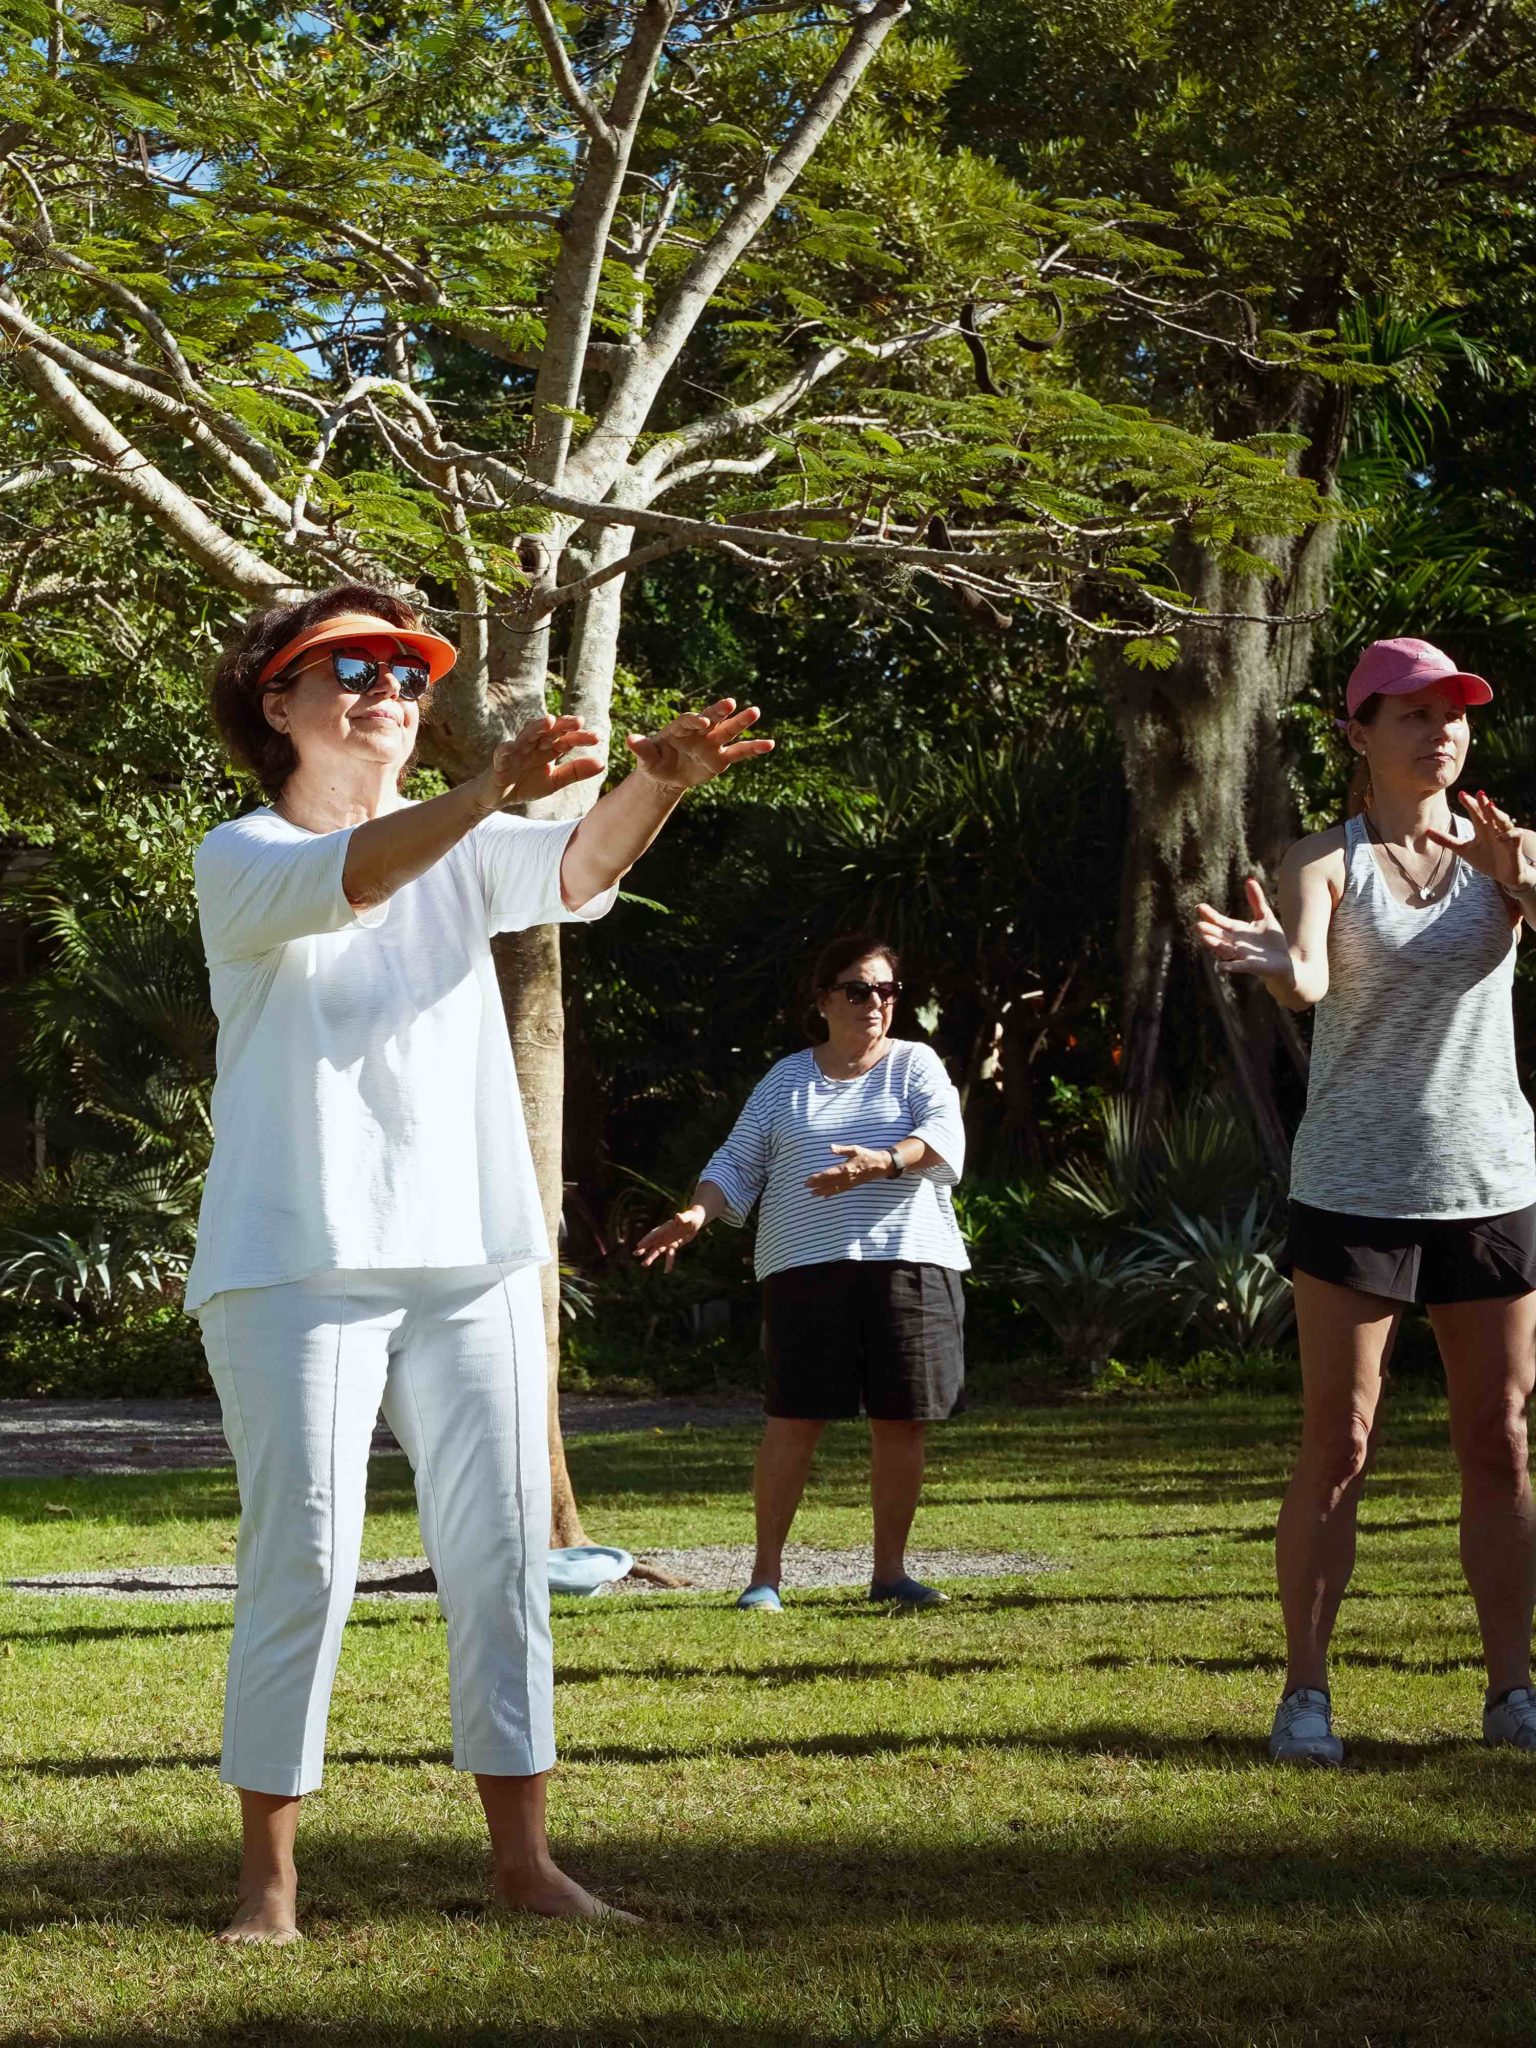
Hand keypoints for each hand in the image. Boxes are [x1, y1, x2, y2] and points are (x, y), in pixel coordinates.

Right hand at [475, 715, 604, 810]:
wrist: (499, 797)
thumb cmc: (526, 784)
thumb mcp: (554, 781)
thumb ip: (576, 772)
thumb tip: (603, 763)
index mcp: (548, 749)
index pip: (567, 739)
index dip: (581, 737)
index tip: (598, 738)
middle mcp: (534, 745)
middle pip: (549, 731)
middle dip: (563, 725)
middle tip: (578, 721)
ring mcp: (516, 751)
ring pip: (527, 735)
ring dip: (536, 727)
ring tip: (548, 721)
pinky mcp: (499, 761)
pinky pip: (501, 753)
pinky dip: (504, 749)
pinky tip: (508, 747)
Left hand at [626, 698, 773, 791]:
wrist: (666, 776)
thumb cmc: (654, 762)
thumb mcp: (645, 758)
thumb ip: (640, 748)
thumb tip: (629, 739)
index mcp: (680, 728)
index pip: (689, 721)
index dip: (695, 721)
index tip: (702, 723)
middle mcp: (700, 732)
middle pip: (712, 718)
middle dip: (720, 711)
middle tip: (730, 702)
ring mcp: (713, 744)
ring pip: (729, 731)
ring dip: (741, 722)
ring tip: (755, 711)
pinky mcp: (722, 759)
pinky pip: (740, 752)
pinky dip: (754, 748)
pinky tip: (770, 744)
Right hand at [633, 1206, 705, 1270]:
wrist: (696, 1220)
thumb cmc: (692, 1216)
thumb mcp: (689, 1216)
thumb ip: (683, 1218)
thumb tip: (677, 1216)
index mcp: (666, 1228)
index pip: (655, 1234)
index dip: (647, 1239)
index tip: (639, 1245)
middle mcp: (665, 1235)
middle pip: (653, 1242)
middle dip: (644, 1248)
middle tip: (635, 1254)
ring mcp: (668, 1241)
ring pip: (658, 1250)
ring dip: (651, 1257)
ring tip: (644, 1264)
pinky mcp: (674, 1245)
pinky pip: (670, 1255)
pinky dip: (668, 1263)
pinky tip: (666, 1271)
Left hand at [804, 1144, 892, 1197]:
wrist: (880, 1166)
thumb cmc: (867, 1156)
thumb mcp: (855, 1149)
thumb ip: (842, 1149)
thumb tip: (830, 1147)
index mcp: (846, 1168)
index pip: (828, 1174)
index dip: (817, 1178)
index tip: (808, 1180)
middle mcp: (846, 1178)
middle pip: (828, 1183)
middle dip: (817, 1185)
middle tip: (806, 1187)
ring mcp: (849, 1183)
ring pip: (833, 1189)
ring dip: (822, 1191)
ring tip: (812, 1194)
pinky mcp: (852, 1185)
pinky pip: (840, 1191)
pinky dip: (832, 1193)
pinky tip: (825, 1196)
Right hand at [1193, 878, 1292, 982]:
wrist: (1284, 960)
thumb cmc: (1272, 940)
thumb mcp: (1264, 916)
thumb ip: (1256, 900)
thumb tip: (1249, 880)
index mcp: (1237, 930)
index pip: (1220, 921)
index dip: (1210, 915)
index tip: (1199, 907)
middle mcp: (1235, 943)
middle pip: (1218, 936)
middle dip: (1208, 931)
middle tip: (1197, 925)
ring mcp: (1241, 955)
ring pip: (1224, 950)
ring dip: (1214, 945)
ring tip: (1204, 939)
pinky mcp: (1251, 966)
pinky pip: (1239, 966)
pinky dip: (1231, 966)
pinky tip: (1222, 966)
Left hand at [1428, 789, 1530, 891]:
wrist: (1504, 875)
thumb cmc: (1486, 860)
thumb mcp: (1463, 850)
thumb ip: (1447, 840)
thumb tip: (1426, 831)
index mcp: (1482, 828)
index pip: (1476, 812)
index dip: (1470, 803)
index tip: (1461, 794)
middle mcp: (1494, 829)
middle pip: (1489, 813)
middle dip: (1484, 803)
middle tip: (1478, 793)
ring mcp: (1505, 835)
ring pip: (1503, 820)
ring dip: (1497, 814)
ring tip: (1489, 806)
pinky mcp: (1515, 845)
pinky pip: (1515, 835)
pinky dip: (1508, 835)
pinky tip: (1499, 837)